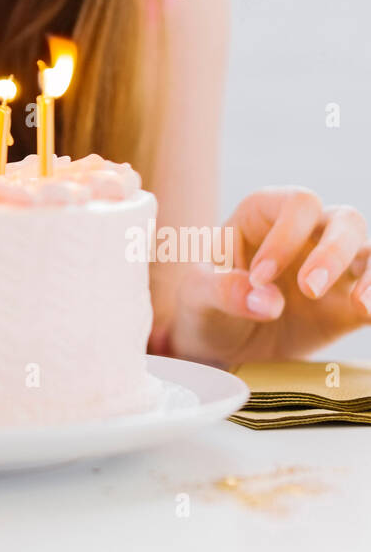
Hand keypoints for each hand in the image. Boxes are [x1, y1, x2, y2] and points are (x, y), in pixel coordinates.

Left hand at [168, 188, 370, 369]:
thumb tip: (268, 301)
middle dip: (333, 251)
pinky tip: (370, 313)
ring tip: (360, 305)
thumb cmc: (205, 304)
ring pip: (366, 251)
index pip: (295, 205)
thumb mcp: (198, 296)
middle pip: (344, 219)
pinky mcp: (347, 304)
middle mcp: (306, 232)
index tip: (260, 277)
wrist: (219, 346)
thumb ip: (224, 291)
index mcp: (265, 214)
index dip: (286, 236)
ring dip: (369, 275)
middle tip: (310, 288)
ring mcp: (332, 267)